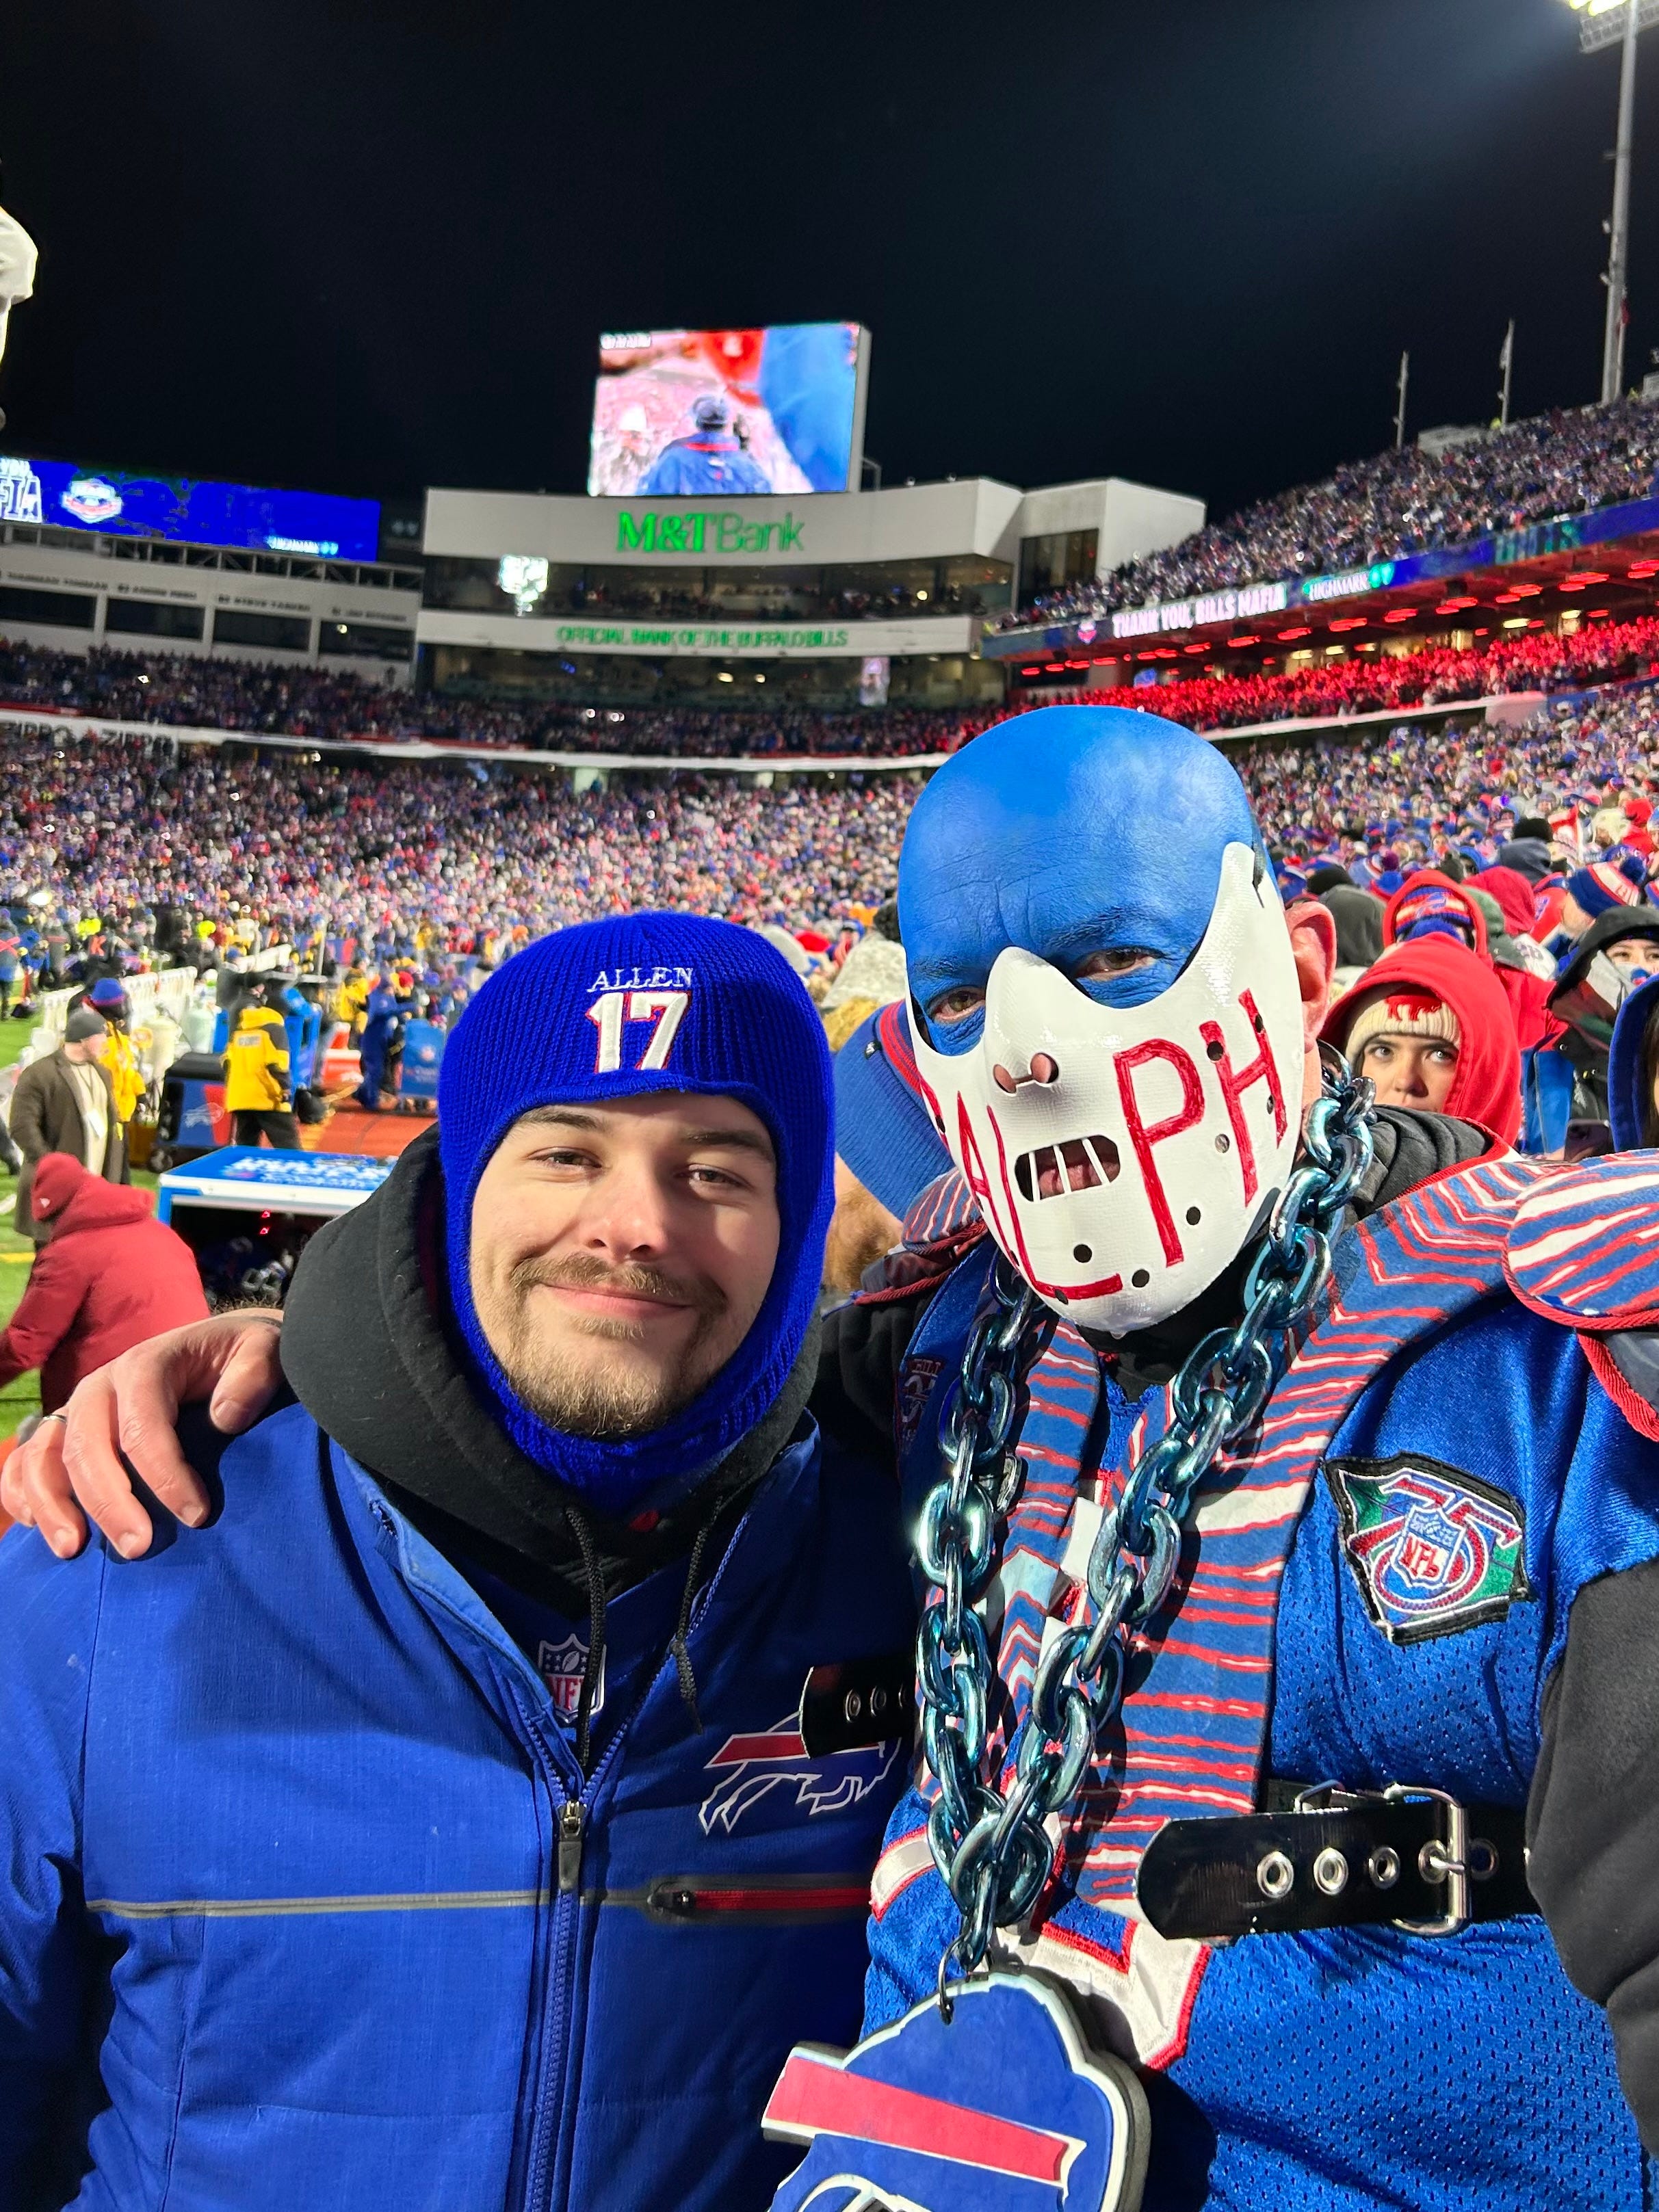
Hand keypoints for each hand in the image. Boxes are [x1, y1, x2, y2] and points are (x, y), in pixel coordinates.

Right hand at [0, 1312, 284, 1559]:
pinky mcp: (64, 1431)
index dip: (164, 1473)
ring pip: (46, 1454)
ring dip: (54, 1503)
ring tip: (73, 1550)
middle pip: (88, 1444)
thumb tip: (226, 1416)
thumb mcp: (263, 1351)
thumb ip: (253, 1374)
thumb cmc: (239, 1357)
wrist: (217, 1350)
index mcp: (147, 1363)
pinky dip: (24, 1493)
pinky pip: (26, 1461)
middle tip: (138, 1548)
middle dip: (110, 1500)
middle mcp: (102, 1384)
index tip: (196, 1515)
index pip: (143, 1422)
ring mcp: (77, 1408)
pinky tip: (40, 1529)